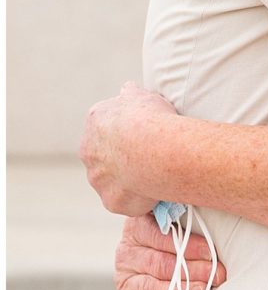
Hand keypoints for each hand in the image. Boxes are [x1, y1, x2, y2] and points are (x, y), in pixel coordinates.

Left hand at [80, 82, 178, 214]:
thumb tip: (128, 88)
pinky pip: (126, 201)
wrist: (153, 149)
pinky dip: (139, 199)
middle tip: (149, 159)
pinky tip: (156, 192)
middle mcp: (89, 151)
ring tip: (155, 177)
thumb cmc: (150, 119)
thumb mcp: (141, 95)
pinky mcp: (112, 200)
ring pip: (113, 181)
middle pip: (105, 157)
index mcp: (95, 122)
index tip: (143, 137)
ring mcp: (98, 178)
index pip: (107, 129)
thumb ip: (131, 94)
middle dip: (123, 159)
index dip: (126, 134)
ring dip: (129, 181)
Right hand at [115, 214, 226, 289]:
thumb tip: (209, 239)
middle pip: (160, 264)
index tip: (210, 252)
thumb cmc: (172, 237)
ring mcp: (125, 277)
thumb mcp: (175, 223)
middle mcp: (128, 253)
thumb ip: (185, 225)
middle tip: (214, 275)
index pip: (160, 237)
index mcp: (137, 228)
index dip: (187, 246)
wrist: (150, 253)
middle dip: (191, 270)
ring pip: (150, 286)